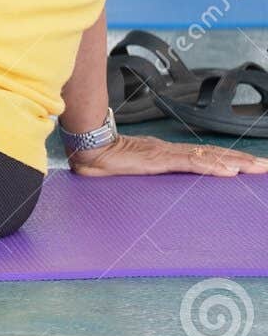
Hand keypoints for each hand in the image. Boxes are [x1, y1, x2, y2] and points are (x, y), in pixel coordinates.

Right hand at [69, 134, 267, 176]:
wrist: (87, 148)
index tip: (247, 164)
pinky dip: (212, 166)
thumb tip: (144, 187)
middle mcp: (170, 151)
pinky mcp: (160, 160)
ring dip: (235, 162)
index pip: (203, 156)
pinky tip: (229, 170)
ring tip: (257, 167)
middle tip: (265, 165)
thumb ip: (141, 178)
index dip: (226, 159)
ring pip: (208, 157)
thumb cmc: (101, 161)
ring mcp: (166, 154)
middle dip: (242, 160)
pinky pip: (192, 163)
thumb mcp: (128, 173)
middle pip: (213, 155)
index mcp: (164, 155)